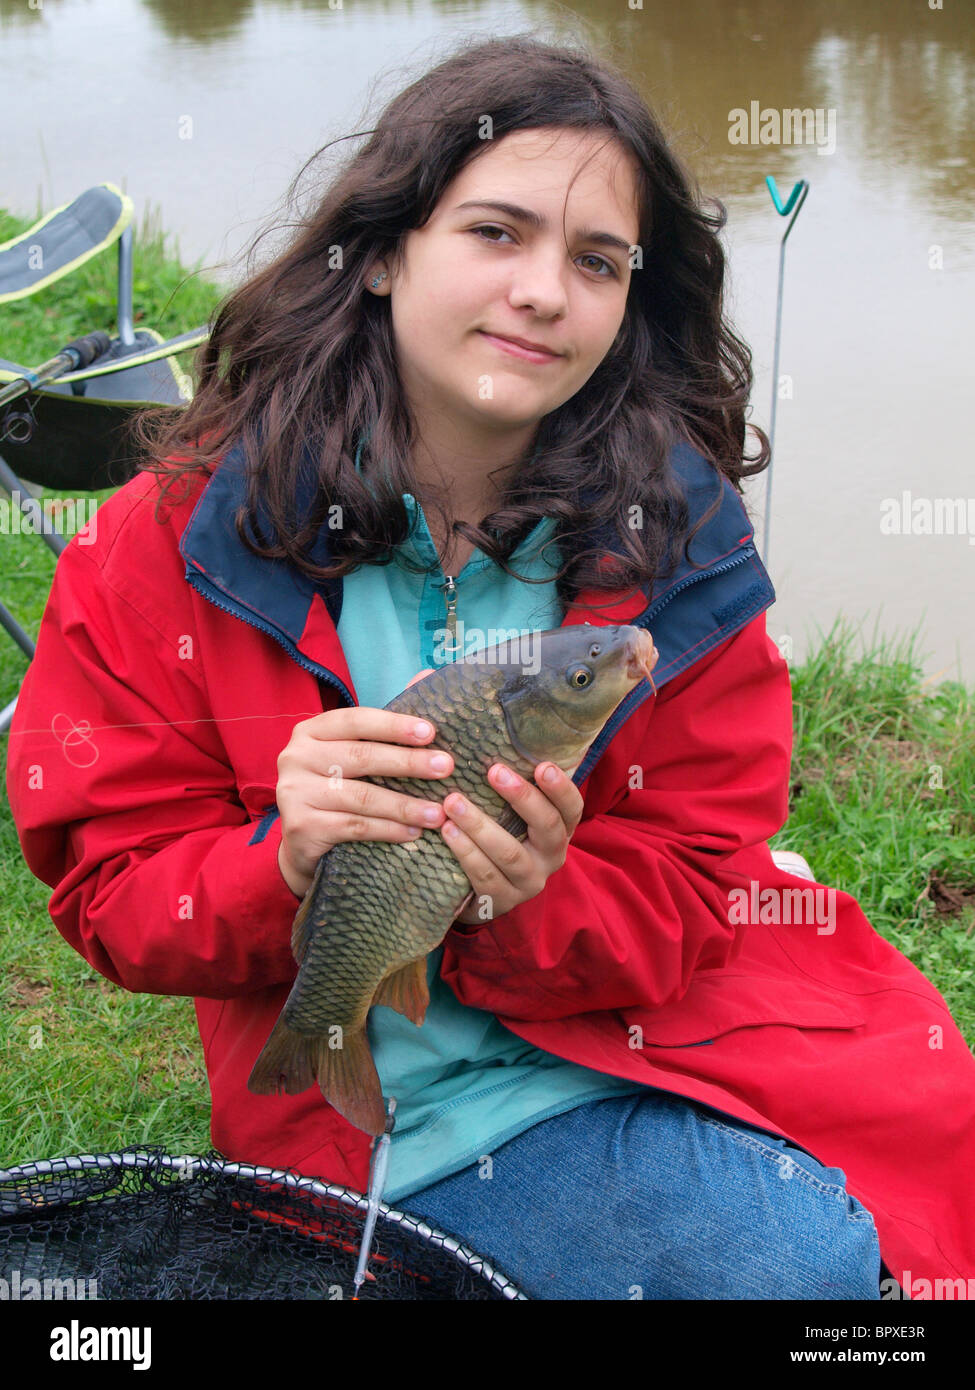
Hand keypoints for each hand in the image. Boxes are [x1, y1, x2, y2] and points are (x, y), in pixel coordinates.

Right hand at [276, 669, 447, 895]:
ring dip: (405, 805)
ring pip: (361, 796)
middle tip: (446, 768)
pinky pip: (354, 826)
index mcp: (311, 731)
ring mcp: (294, 792)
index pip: (355, 720)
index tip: (431, 733)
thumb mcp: (354, 752)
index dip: (394, 725)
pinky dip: (388, 830)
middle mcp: (296, 756)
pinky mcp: (301, 826)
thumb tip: (426, 675)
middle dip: (408, 762)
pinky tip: (413, 833)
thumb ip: (386, 723)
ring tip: (438, 812)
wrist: (303, 841)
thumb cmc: (338, 788)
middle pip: (361, 756)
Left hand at [440, 761, 583, 925]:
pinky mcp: (502, 900)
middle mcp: (552, 856)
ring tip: (453, 802)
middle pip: (547, 827)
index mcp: (561, 830)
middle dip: (522, 798)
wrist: (483, 891)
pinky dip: (465, 852)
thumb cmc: (500, 834)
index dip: (560, 788)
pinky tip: (447, 831)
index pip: (572, 808)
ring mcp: (529, 882)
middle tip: (493, 771)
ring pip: (509, 853)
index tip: (541, 766)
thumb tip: (497, 729)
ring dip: (480, 825)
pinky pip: (484, 875)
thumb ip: (515, 780)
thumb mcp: (513, 812)